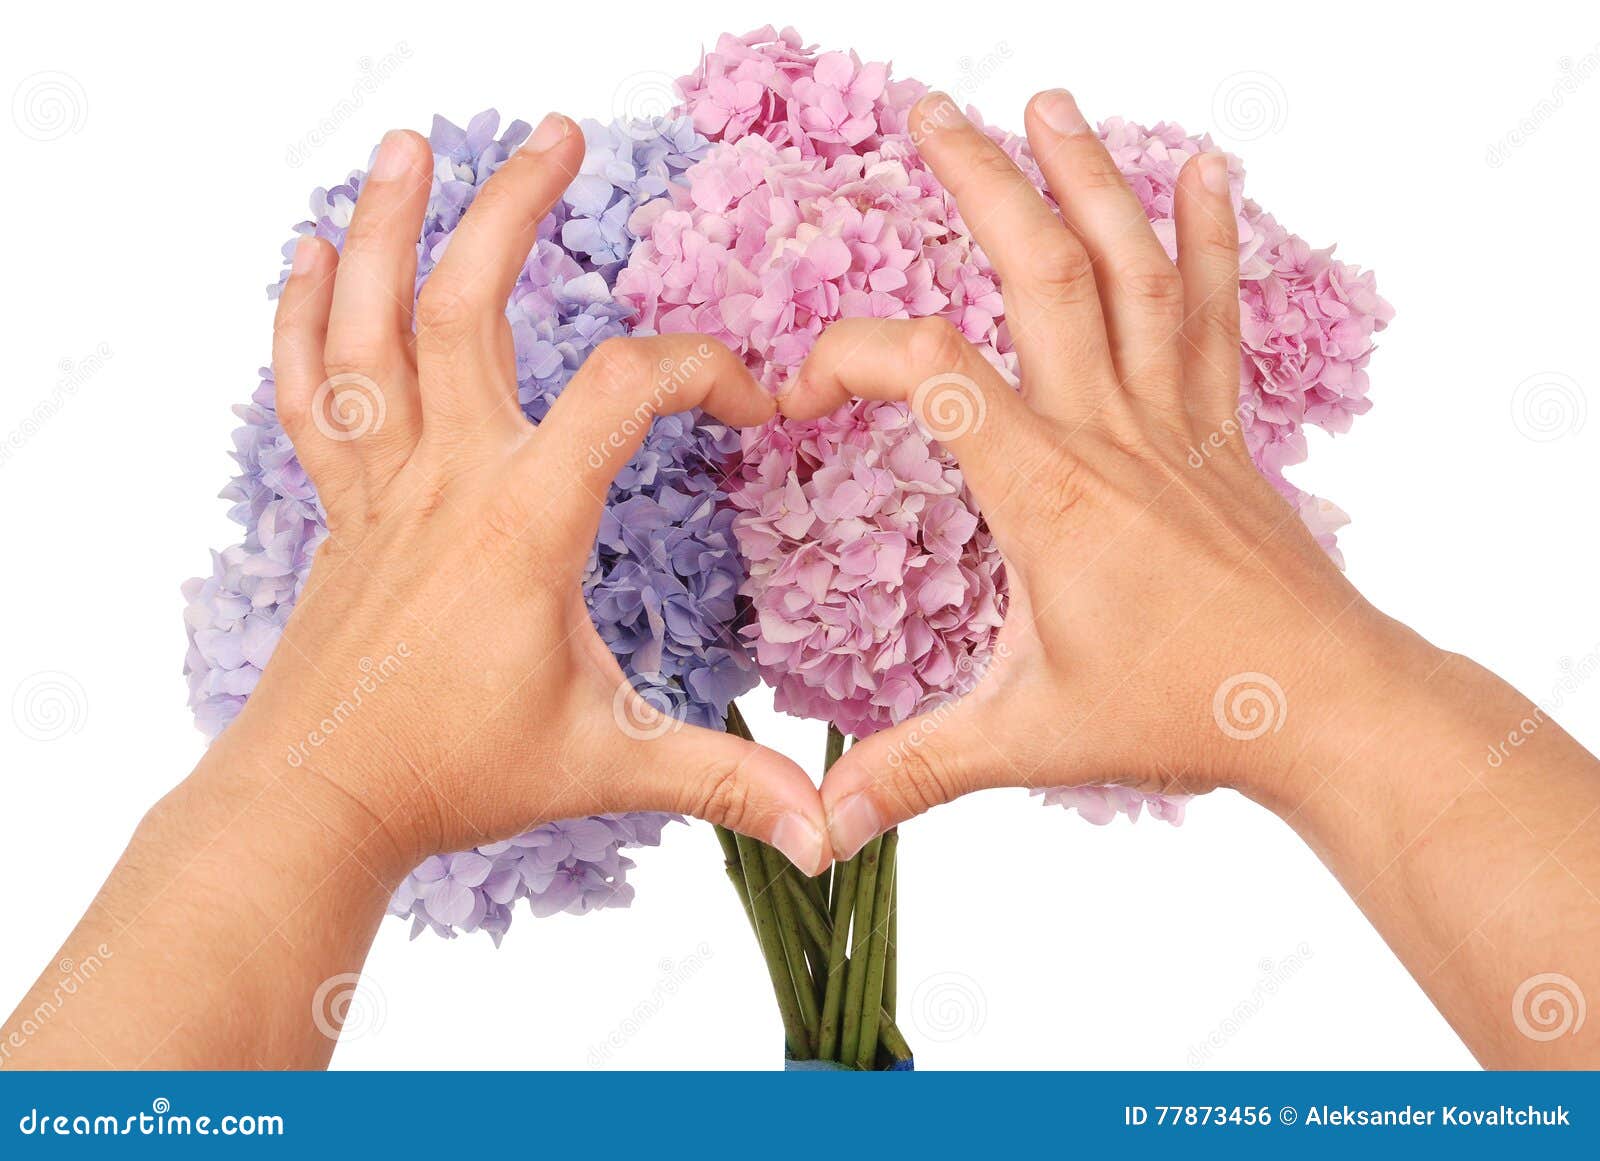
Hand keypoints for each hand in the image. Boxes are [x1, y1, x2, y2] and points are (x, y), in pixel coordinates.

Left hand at [213, 118, 828, 876]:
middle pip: (470, 307)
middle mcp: (446, 478)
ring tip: (413, 146)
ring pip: (371, 328)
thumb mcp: (610, 766)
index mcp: (526, 521)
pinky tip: (312, 256)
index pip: (624, 389)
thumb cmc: (458, 776)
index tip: (751, 402)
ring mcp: (382, 485)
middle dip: (513, 209)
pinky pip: (313, 392)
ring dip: (390, 229)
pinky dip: (304, 317)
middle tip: (558, 134)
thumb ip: (726, 782)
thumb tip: (831, 831)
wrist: (319, 799)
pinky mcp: (345, 505)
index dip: (702, 370)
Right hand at [783, 90, 1405, 857]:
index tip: (802, 386)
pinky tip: (1207, 172)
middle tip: (933, 113)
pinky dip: (1209, 238)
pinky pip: (1213, 316)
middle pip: (1042, 273)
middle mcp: (1108, 431)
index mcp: (1045, 491)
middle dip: (983, 183)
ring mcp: (1172, 422)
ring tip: (1052, 106)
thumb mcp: (1026, 738)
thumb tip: (816, 831)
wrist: (1321, 704)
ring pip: (1130, 271)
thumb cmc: (1181, 713)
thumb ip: (912, 772)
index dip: (852, 355)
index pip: (930, 373)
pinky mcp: (1218, 434)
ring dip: (1088, 180)